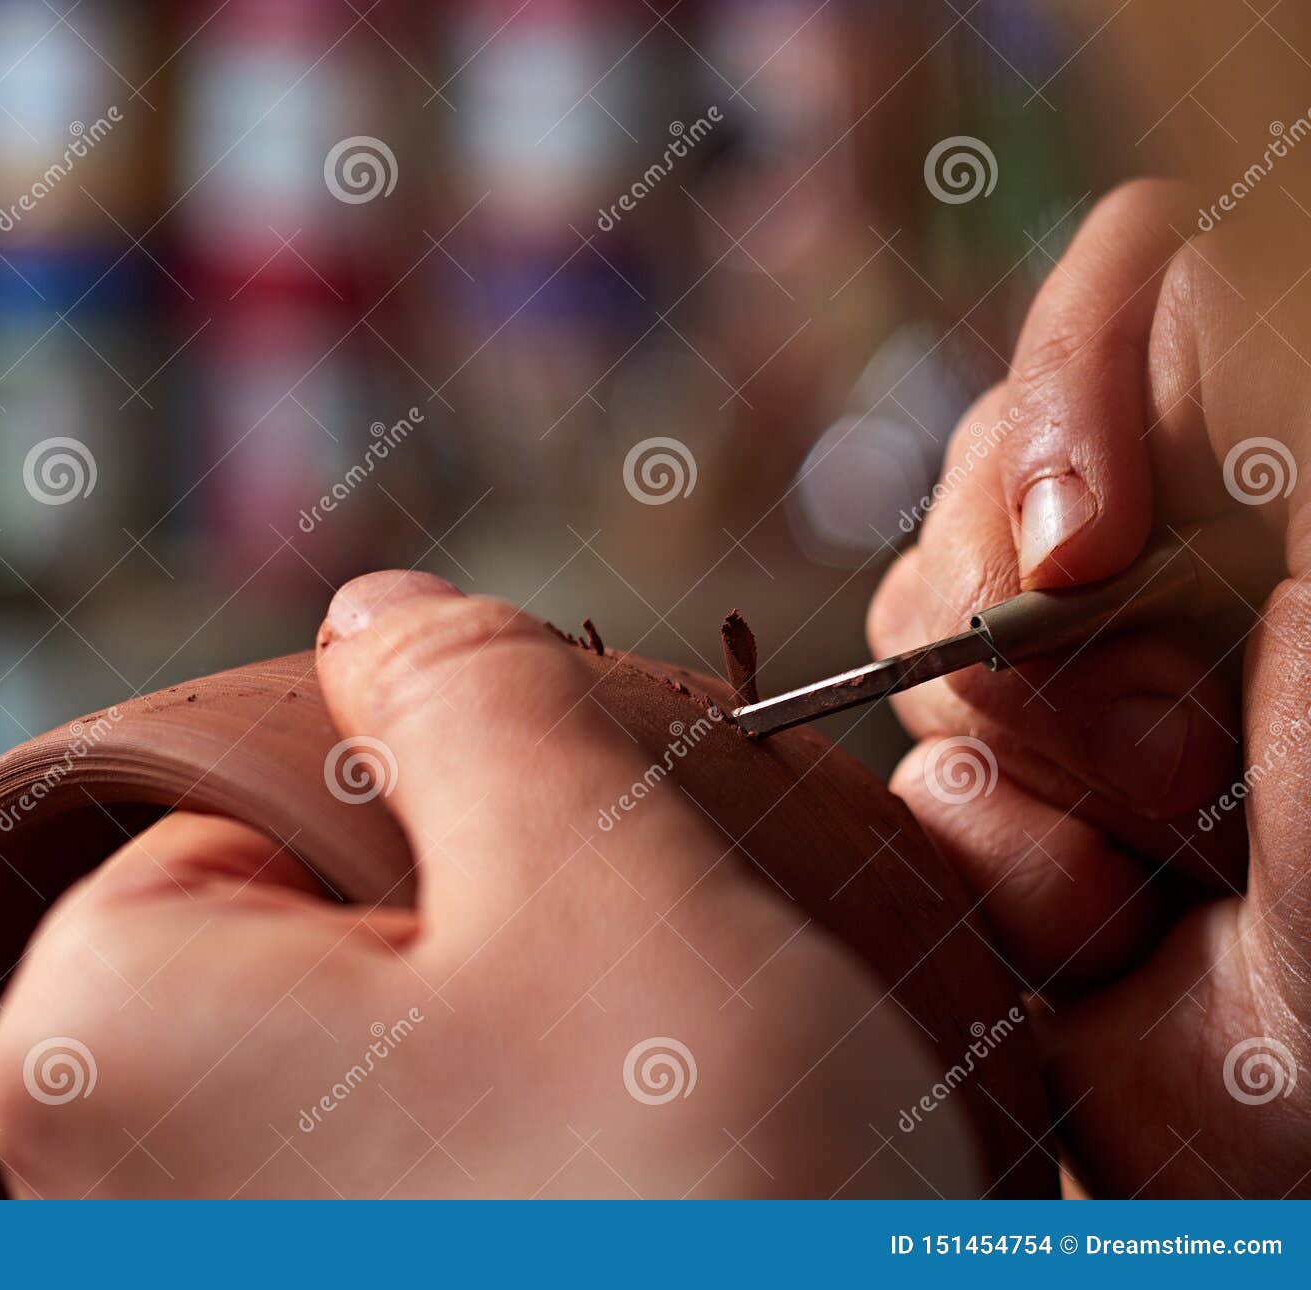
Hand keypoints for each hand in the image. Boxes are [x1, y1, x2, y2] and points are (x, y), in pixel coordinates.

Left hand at [0, 571, 977, 1197]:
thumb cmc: (701, 1205)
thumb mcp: (592, 865)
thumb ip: (465, 694)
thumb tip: (372, 612)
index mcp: (111, 1024)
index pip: (249, 798)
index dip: (439, 804)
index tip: (577, 872)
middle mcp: (122, 1184)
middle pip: (331, 928)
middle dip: (509, 918)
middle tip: (657, 991)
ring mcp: (255, 1254)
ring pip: (402, 1049)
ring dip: (557, 1025)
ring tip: (685, 1093)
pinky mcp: (366, 1281)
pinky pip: (440, 1158)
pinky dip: (550, 1134)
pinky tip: (658, 1174)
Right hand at [869, 180, 1310, 1196]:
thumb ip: (1278, 506)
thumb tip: (1211, 402)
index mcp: (1266, 480)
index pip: (1137, 292)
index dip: (1066, 389)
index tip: (1084, 548)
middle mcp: (1170, 550)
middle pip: (985, 467)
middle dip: (1045, 631)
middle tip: (1186, 758)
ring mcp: (1066, 672)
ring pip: (921, 617)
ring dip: (1031, 762)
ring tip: (1168, 855)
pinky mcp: (986, 794)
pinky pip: (904, 774)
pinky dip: (993, 863)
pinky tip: (1107, 927)